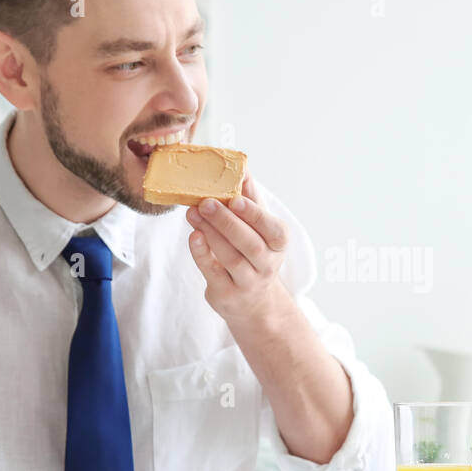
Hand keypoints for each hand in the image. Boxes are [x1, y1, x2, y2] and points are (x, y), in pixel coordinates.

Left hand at [185, 174, 290, 326]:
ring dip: (211, 233)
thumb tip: (242, 166)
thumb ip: (250, 199)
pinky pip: (213, 273)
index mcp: (279, 244)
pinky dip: (202, 254)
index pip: (273, 230)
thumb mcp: (259, 228)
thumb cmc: (254, 255)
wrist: (253, 303)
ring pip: (231, 258)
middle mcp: (267, 266)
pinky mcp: (226, 294)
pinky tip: (193, 236)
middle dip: (227, 222)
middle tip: (205, 202)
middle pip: (250, 245)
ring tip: (193, 213)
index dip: (255, 215)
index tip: (235, 198)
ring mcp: (248, 283)